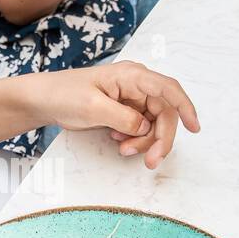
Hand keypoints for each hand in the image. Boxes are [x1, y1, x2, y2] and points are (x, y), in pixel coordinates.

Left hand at [39, 60, 199, 168]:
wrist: (44, 100)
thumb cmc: (64, 94)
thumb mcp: (92, 107)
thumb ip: (122, 117)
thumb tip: (145, 127)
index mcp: (132, 76)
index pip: (168, 89)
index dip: (185, 107)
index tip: (194, 127)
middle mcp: (137, 85)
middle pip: (165, 114)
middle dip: (160, 139)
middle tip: (150, 162)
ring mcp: (132, 98)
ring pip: (155, 124)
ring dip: (145, 142)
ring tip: (124, 149)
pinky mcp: (126, 111)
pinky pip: (142, 128)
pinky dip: (135, 139)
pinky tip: (118, 141)